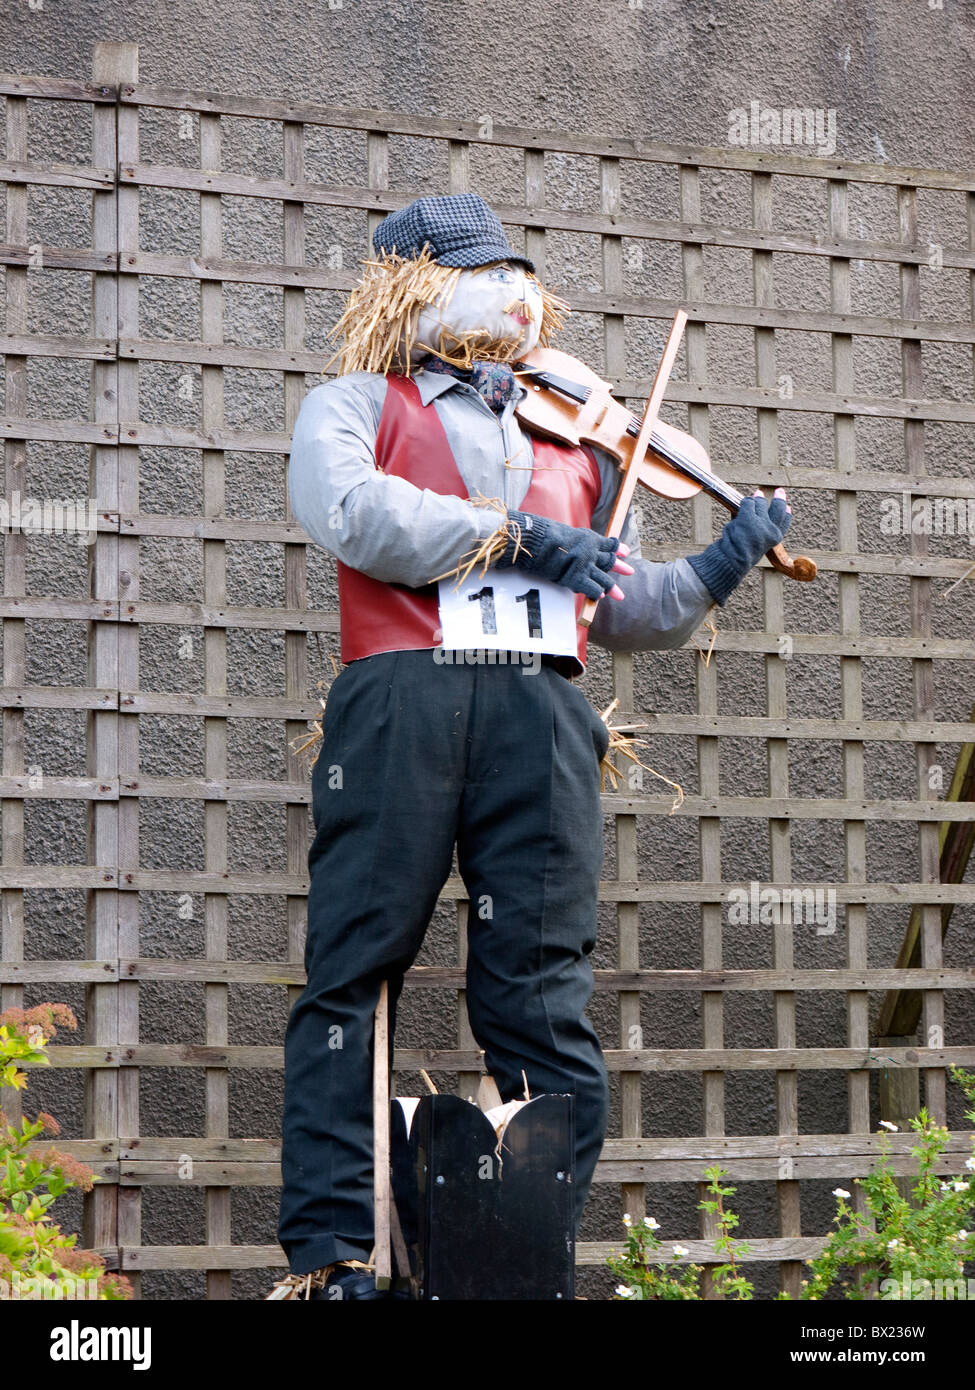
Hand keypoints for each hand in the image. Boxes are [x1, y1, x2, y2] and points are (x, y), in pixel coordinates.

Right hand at [497, 509, 633, 600]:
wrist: (536, 541)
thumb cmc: (543, 535)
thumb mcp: (562, 532)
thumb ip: (573, 540)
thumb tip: (569, 542)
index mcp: (588, 538)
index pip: (607, 544)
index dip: (616, 548)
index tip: (625, 551)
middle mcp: (590, 552)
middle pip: (609, 561)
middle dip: (620, 567)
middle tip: (630, 571)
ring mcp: (585, 565)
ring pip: (604, 578)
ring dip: (612, 587)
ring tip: (620, 595)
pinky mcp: (576, 578)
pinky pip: (592, 588)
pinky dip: (597, 592)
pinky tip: (601, 597)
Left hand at [687, 488, 792, 604]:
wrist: (732, 560)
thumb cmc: (740, 554)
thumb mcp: (756, 544)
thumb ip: (761, 530)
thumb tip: (760, 507)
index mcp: (775, 538)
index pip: (784, 522)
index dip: (786, 514)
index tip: (788, 508)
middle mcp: (771, 529)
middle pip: (778, 509)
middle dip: (779, 499)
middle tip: (779, 491)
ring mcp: (760, 522)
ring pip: (760, 503)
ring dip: (755, 501)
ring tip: (751, 500)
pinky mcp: (748, 517)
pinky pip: (747, 503)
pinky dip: (745, 502)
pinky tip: (742, 504)